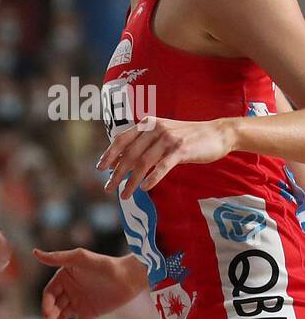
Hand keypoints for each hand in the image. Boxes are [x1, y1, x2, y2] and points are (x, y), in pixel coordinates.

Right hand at [34, 248, 143, 318]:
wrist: (130, 278)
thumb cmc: (106, 264)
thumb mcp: (80, 258)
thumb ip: (58, 257)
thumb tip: (35, 253)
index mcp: (63, 278)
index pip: (49, 293)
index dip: (46, 304)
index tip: (48, 313)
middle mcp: (68, 291)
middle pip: (53, 306)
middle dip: (48, 316)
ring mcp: (78, 304)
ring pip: (60, 318)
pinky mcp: (88, 314)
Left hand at [98, 116, 235, 197]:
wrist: (218, 133)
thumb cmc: (187, 137)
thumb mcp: (162, 135)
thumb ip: (143, 145)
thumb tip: (120, 161)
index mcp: (148, 124)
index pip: (121, 139)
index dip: (109, 154)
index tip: (100, 168)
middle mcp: (155, 129)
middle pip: (129, 154)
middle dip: (117, 173)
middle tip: (108, 188)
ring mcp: (168, 138)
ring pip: (143, 163)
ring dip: (131, 181)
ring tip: (124, 195)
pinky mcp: (181, 149)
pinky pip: (162, 166)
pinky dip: (152, 178)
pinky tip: (144, 188)